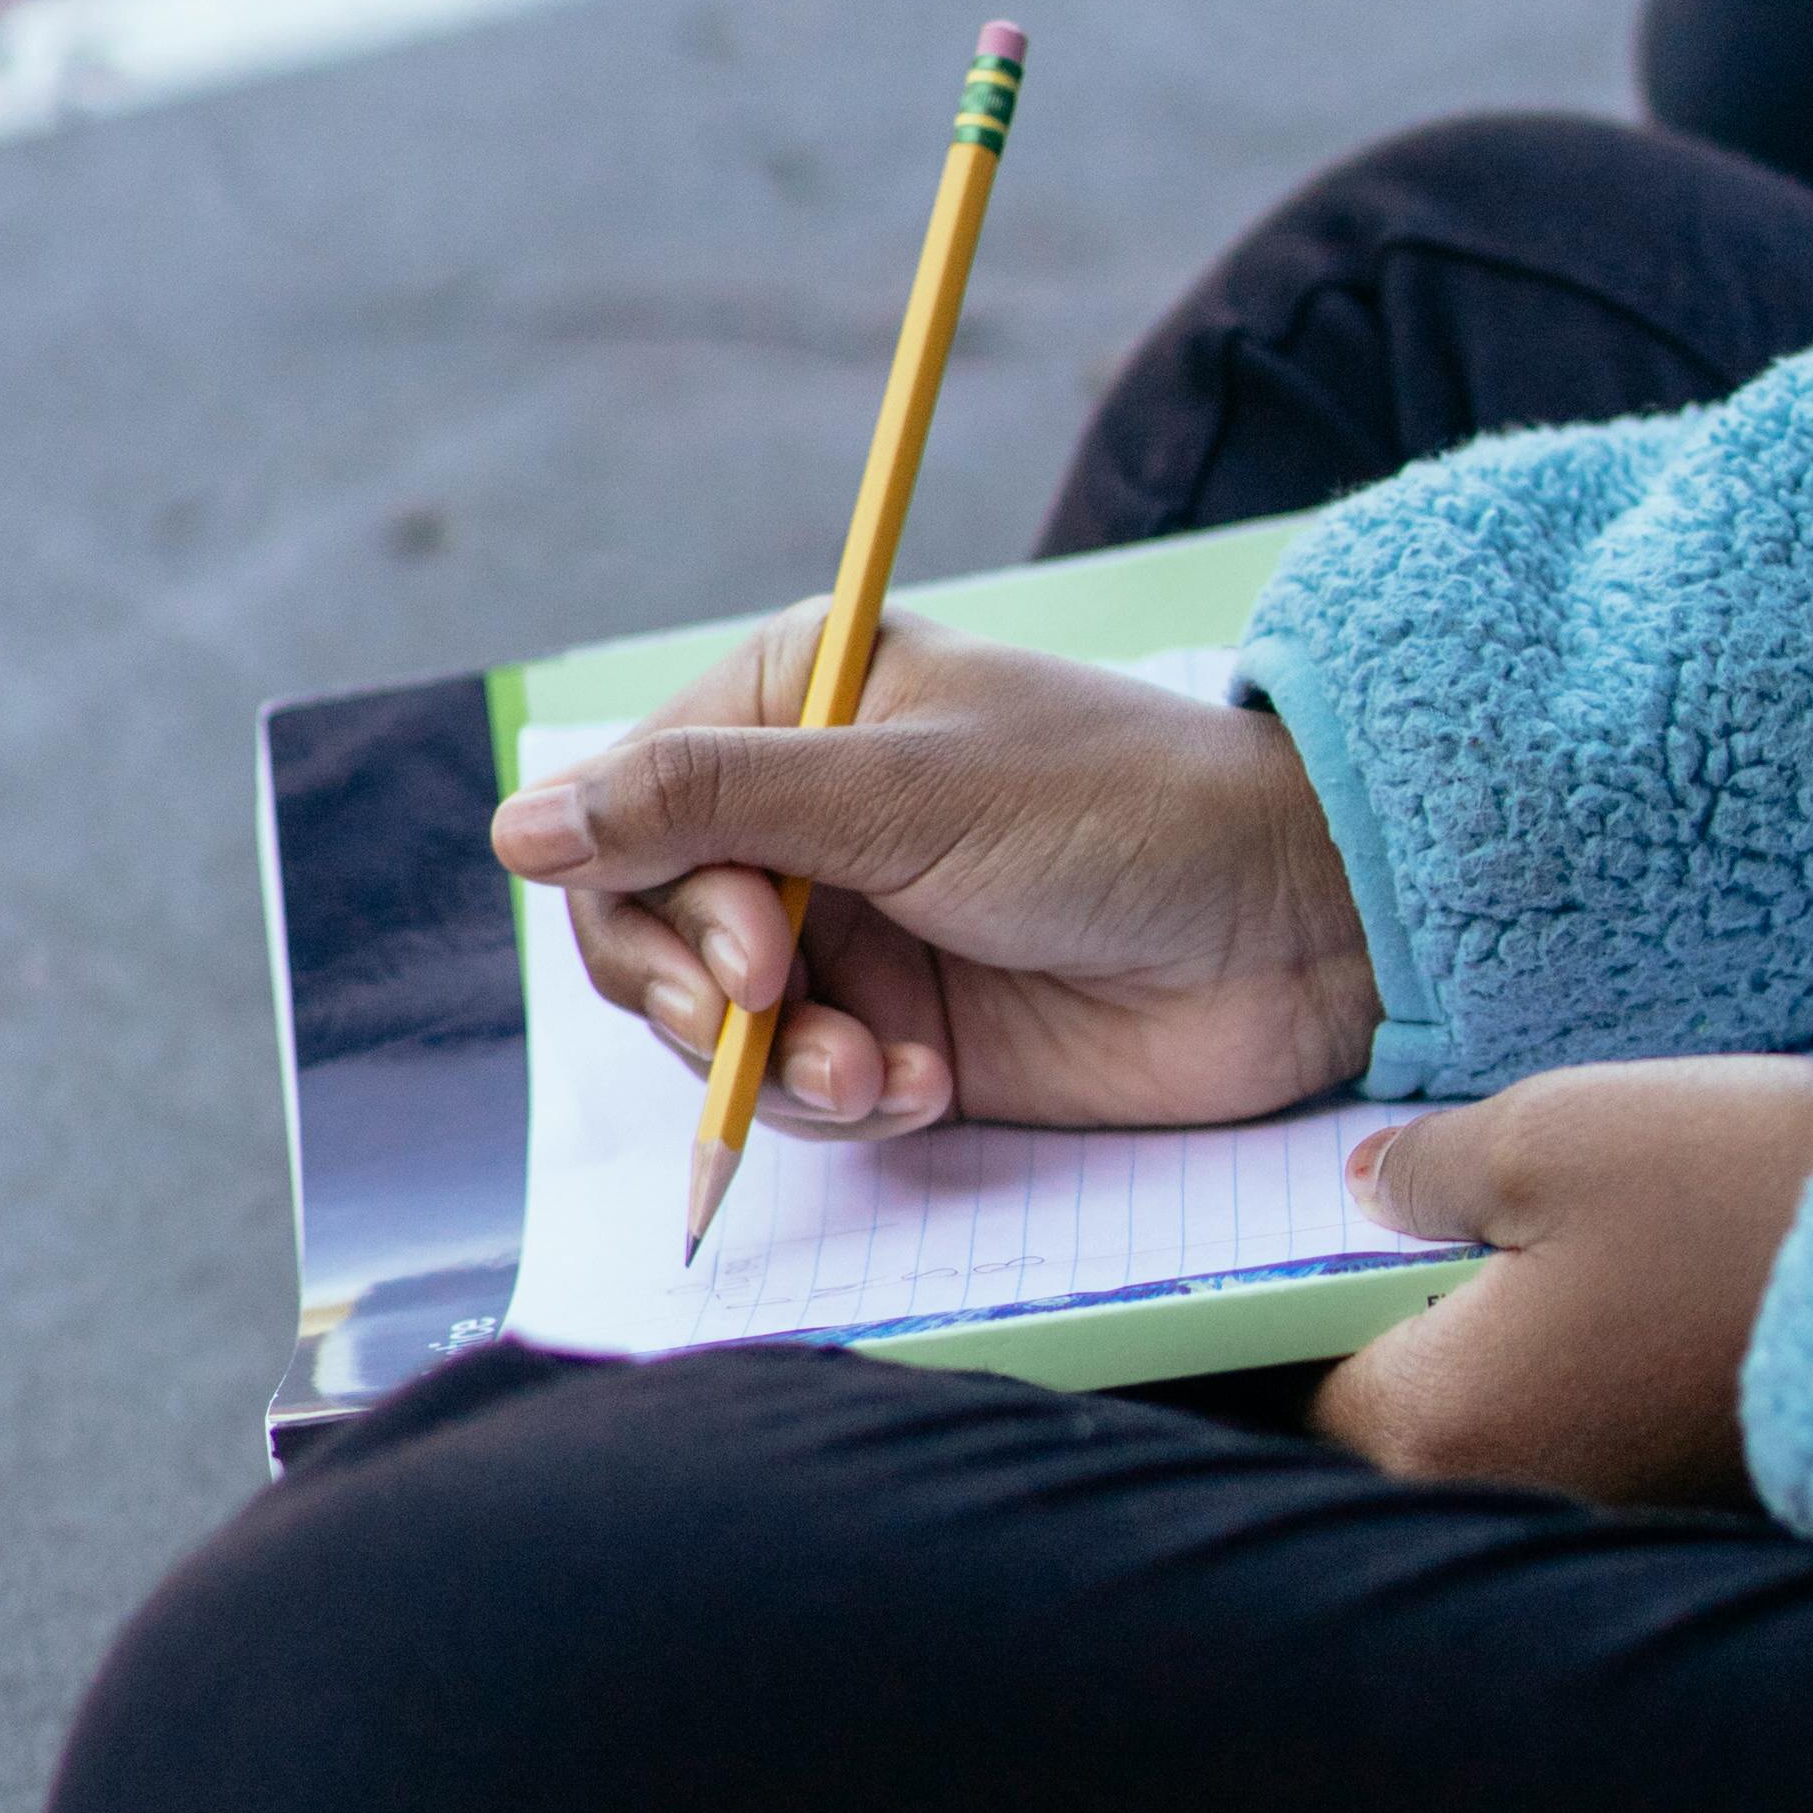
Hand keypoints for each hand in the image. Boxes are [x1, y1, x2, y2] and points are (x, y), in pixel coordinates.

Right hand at [490, 612, 1378, 1135]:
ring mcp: (851, 930)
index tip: (757, 952)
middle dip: (707, 1000)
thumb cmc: (1119, 812)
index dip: (660, 901)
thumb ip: (707, 805)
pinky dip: (839, 1106)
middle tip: (791, 1024)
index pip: (627, 816)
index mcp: (791, 705)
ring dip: (778, 1069)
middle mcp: (803, 816)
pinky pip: (796, 1092)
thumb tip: (517, 828)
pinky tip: (921, 1090)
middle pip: (647, 932)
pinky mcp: (901, 1033)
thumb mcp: (905, 790)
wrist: (1294, 929)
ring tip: (882, 1075)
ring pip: (715, 1030)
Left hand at [1315, 1056, 1812, 1505]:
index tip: (1274, 1254)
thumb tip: (1364, 1191)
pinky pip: (1591, 1436)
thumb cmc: (1745, 1201)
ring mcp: (1609, 1515)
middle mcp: (1507, 1500)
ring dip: (1495, 1351)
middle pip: (1388, 1420)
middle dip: (1388, 1333)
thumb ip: (1428, 1166)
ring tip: (1537, 1245)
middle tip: (1412, 1230)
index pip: (1285, 1389)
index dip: (1274, 1311)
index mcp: (1436, 1418)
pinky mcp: (1696, 1499)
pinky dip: (1584, 1373)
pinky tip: (1630, 1289)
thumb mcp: (1557, 1132)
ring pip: (1497, 1427)